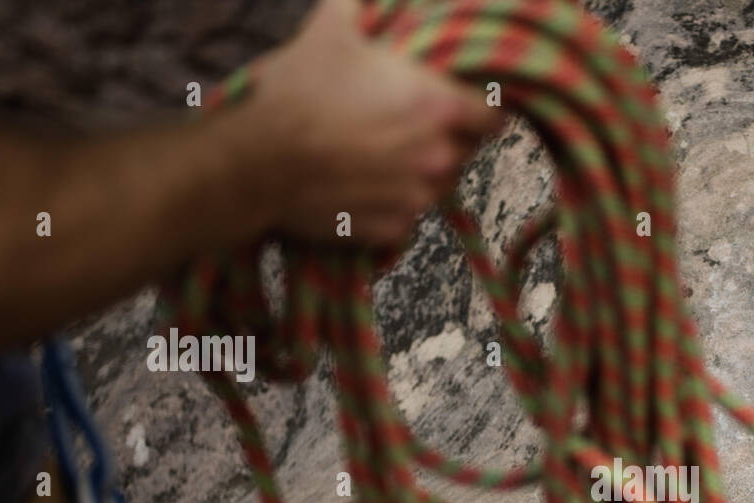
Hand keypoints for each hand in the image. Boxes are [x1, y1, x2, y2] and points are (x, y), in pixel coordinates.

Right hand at [241, 0, 503, 245]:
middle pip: (466, 151)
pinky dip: (396, 206)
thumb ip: (360, 7)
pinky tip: (367, 187)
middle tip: (411, 126)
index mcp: (440, 106)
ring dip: (422, 173)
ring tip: (385, 156)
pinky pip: (409, 218)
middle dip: (448, 139)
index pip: (495, 116)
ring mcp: (419, 200)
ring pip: (439, 186)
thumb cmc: (298, 91)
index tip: (463, 105)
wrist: (258, 161)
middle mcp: (440, 156)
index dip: (482, 109)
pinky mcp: (394, 230)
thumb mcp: (332, 30)